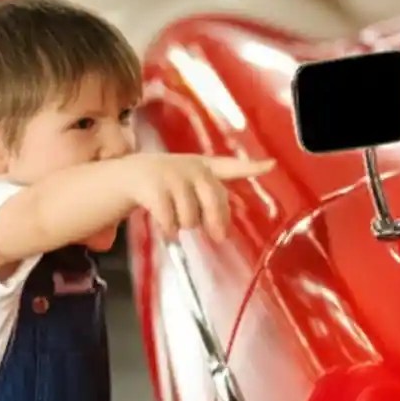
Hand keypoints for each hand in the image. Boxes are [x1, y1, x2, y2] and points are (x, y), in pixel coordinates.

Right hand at [125, 154, 274, 241]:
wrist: (127, 175)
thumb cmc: (167, 185)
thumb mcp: (190, 184)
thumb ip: (210, 201)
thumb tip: (221, 233)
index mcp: (204, 165)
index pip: (231, 166)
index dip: (252, 167)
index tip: (272, 164)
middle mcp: (191, 167)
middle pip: (214, 199)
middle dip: (216, 220)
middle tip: (218, 236)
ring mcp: (172, 176)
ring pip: (191, 216)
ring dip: (185, 225)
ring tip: (176, 218)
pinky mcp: (154, 188)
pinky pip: (170, 221)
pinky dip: (169, 229)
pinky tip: (166, 228)